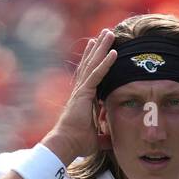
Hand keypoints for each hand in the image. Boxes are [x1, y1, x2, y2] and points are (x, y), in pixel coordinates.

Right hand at [44, 28, 116, 163]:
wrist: (65, 145)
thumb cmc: (77, 144)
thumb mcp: (95, 140)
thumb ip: (104, 138)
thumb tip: (113, 142)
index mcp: (83, 99)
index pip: (91, 76)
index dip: (96, 62)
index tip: (100, 49)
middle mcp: (81, 91)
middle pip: (91, 64)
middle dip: (98, 48)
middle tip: (105, 33)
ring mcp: (81, 90)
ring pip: (93, 64)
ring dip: (102, 48)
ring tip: (109, 33)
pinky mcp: (84, 93)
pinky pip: (97, 74)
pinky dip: (105, 63)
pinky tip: (113, 51)